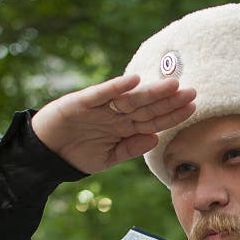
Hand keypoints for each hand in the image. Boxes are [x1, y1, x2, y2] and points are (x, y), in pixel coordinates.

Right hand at [31, 74, 195, 173]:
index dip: (172, 114)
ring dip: (151, 92)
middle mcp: (115, 114)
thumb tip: (155, 139)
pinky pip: (102, 94)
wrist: (46, 154)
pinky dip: (117, 87)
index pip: (153, 120)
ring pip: (130, 98)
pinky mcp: (82, 102)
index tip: (192, 108)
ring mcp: (100, 107)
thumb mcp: (108, 158)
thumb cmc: (78, 154)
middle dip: (169, 100)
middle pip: (147, 106)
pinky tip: (134, 81)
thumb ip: (131, 148)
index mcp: (124, 127)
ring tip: (172, 85)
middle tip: (192, 91)